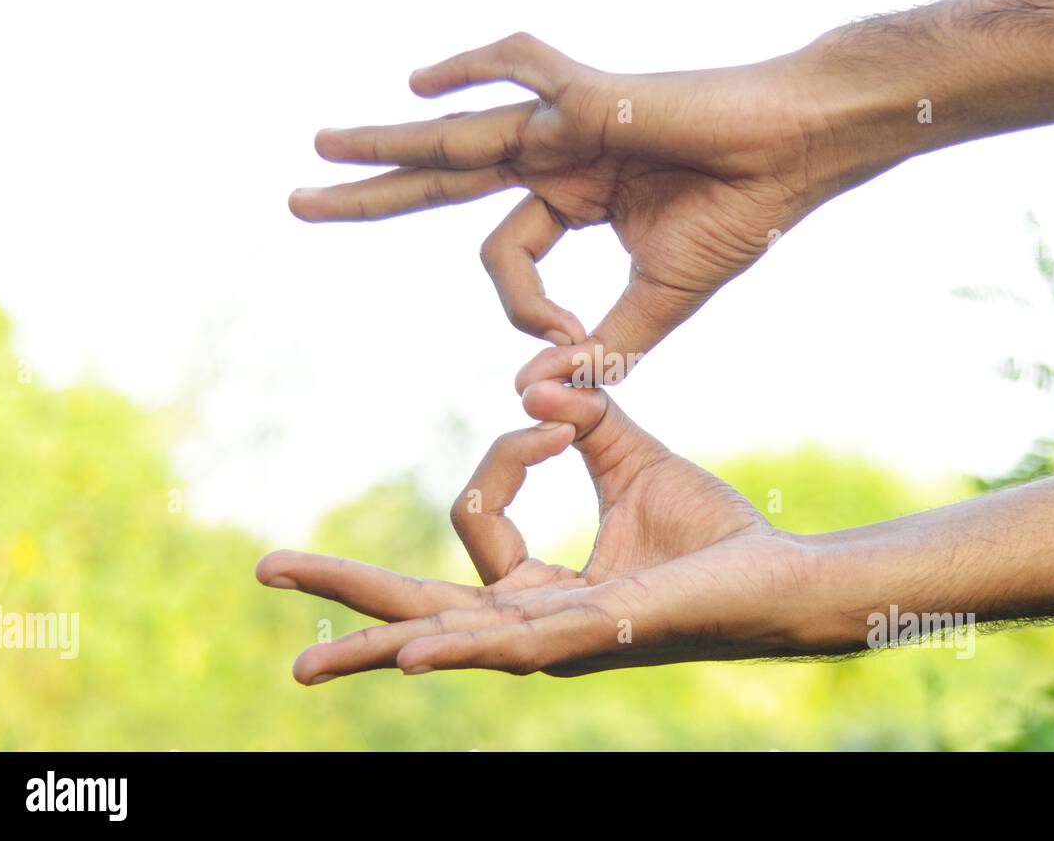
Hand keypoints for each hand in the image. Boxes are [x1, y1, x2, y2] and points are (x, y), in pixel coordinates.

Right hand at [256, 381, 847, 681]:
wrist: (786, 575)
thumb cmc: (714, 534)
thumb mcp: (635, 461)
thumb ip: (585, 423)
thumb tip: (536, 392)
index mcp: (541, 589)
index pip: (473, 520)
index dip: (506, 458)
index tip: (558, 421)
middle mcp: (538, 622)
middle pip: (423, 609)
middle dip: (345, 596)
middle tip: (267, 572)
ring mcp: (564, 639)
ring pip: (451, 639)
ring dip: (376, 643)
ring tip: (308, 661)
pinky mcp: (603, 637)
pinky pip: (521, 645)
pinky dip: (463, 648)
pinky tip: (412, 657)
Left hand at [289, 33, 899, 377]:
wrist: (799, 153)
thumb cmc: (741, 216)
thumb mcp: (660, 296)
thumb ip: (603, 340)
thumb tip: (542, 391)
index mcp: (574, 197)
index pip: (507, 256)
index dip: (524, 309)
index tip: (566, 340)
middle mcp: (557, 156)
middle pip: (445, 178)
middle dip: (373, 194)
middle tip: (299, 201)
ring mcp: (569, 122)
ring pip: (461, 134)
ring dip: (388, 143)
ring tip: (319, 147)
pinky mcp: (593, 96)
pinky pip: (522, 70)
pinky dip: (474, 70)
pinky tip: (418, 83)